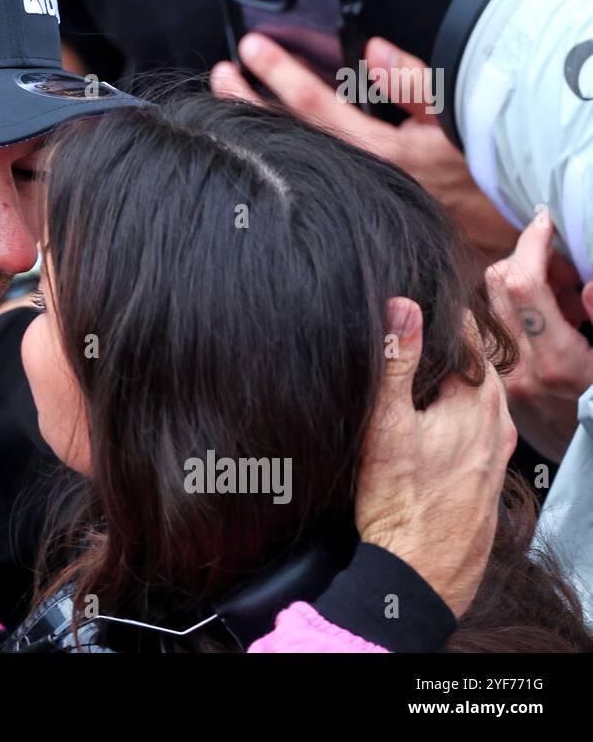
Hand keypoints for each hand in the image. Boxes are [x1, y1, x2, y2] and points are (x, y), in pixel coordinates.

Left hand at [211, 34, 520, 259]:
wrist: (496, 222)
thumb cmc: (481, 166)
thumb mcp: (456, 116)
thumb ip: (412, 82)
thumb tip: (374, 50)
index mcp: (378, 151)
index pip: (316, 106)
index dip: (280, 74)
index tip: (253, 48)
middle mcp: (355, 176)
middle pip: (289, 135)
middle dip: (249, 102)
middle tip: (222, 74)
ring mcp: (350, 192)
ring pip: (295, 153)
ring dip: (261, 122)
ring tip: (232, 96)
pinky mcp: (350, 202)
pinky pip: (308, 169)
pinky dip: (284, 146)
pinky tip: (264, 132)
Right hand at [355, 297, 515, 617]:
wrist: (419, 575)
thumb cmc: (400, 505)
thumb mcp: (386, 425)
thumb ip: (397, 362)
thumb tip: (403, 305)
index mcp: (475, 407)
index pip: (471, 345)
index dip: (447, 322)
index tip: (425, 305)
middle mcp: (495, 430)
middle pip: (483, 375)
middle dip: (458, 354)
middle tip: (427, 337)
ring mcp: (495, 460)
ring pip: (487, 407)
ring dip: (463, 388)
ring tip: (430, 379)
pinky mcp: (487, 485)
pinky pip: (483, 436)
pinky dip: (464, 419)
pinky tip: (437, 430)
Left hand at [485, 207, 592, 461]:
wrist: (590, 461)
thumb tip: (587, 286)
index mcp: (559, 362)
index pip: (522, 284)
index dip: (532, 243)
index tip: (546, 220)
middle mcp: (519, 370)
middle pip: (497, 284)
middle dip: (528, 257)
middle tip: (565, 265)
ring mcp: (501, 379)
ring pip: (488, 302)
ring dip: (519, 282)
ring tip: (561, 296)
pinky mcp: (494, 385)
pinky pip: (489, 328)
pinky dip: (513, 310)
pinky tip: (545, 320)